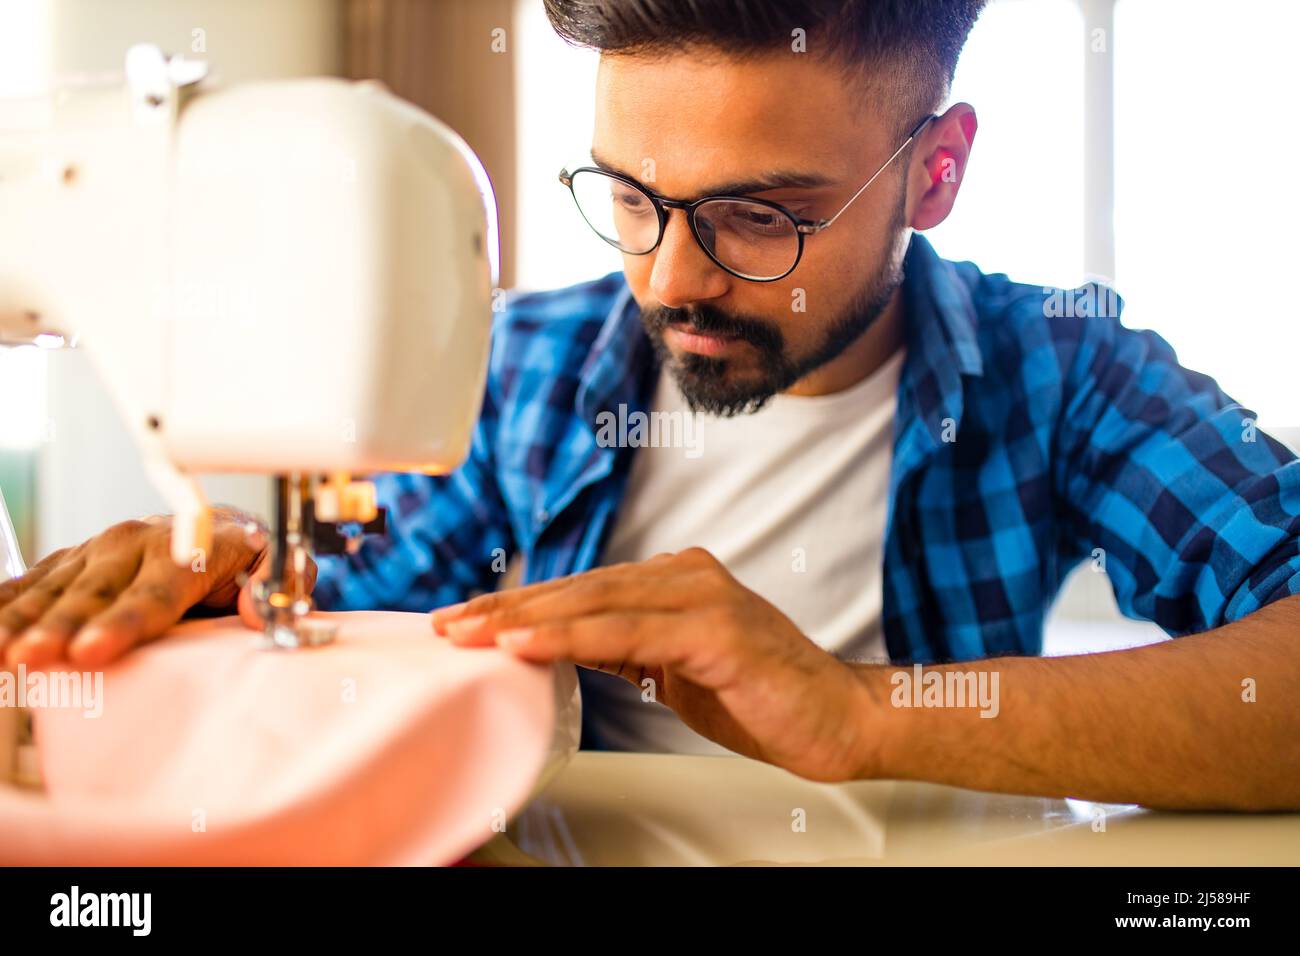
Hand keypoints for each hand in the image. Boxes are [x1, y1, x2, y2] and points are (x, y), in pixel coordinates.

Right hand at [0, 507, 314, 667]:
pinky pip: (31, 580)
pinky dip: (7, 603)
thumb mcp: (274, 564)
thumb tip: (257, 609)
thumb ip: (275, 583)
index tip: (92, 651)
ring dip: (24, 619)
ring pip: (54, 587)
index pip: (154, 594)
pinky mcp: (71, 560)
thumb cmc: (244, 558)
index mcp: (186, 550)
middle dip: (61, 626)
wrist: (213, 528)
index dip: (122, 624)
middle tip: (33, 658)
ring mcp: (96, 551)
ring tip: (5, 652)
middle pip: (94, 593)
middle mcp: (134, 544)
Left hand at [430, 547, 881, 781]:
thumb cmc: (764, 698)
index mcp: (677, 581)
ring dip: (524, 618)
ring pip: (594, 602)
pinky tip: (525, 644)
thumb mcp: (676, 671)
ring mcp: (702, 596)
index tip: (469, 620)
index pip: (584, 588)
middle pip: (578, 587)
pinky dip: (569, 637)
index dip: (523, 603)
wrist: (840, 721)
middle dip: (507, 607)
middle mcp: (686, 576)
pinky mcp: (715, 628)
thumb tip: (561, 648)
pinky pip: (626, 632)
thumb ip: (626, 650)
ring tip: (470, 633)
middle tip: (449, 624)